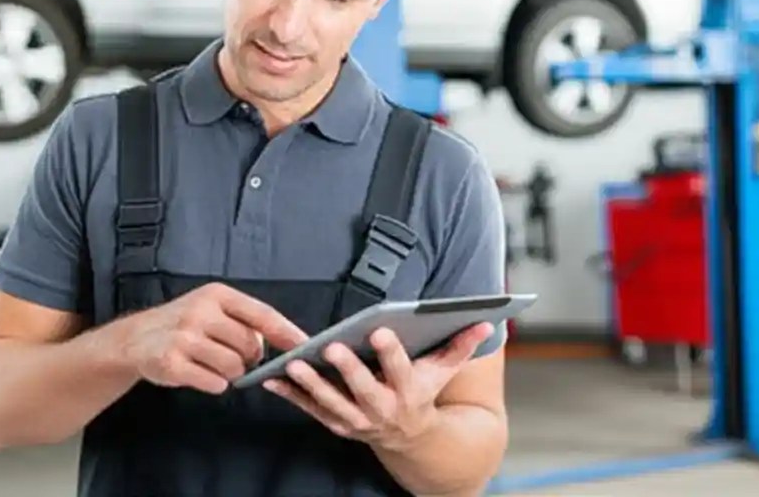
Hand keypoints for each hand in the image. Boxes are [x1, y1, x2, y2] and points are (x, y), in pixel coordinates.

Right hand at [120, 283, 309, 394]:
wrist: (135, 339)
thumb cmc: (183, 323)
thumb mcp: (211, 307)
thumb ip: (245, 319)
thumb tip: (287, 341)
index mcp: (216, 294)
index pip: (261, 314)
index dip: (287, 332)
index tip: (306, 346)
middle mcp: (200, 312)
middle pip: (250, 346)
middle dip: (250, 358)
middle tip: (235, 357)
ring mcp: (184, 338)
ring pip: (234, 367)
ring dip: (231, 373)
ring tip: (214, 364)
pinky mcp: (172, 363)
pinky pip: (214, 383)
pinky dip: (214, 383)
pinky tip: (200, 373)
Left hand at [264, 322, 494, 451]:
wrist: (410, 439)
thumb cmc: (423, 393)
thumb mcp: (443, 372)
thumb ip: (461, 346)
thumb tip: (487, 320)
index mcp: (409, 392)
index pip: (401, 370)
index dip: (391, 353)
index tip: (381, 331)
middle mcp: (383, 409)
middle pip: (364, 389)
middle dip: (348, 370)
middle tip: (332, 347)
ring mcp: (358, 420)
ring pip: (332, 403)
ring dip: (311, 385)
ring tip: (293, 365)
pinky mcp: (337, 424)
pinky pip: (310, 410)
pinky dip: (290, 396)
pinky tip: (271, 379)